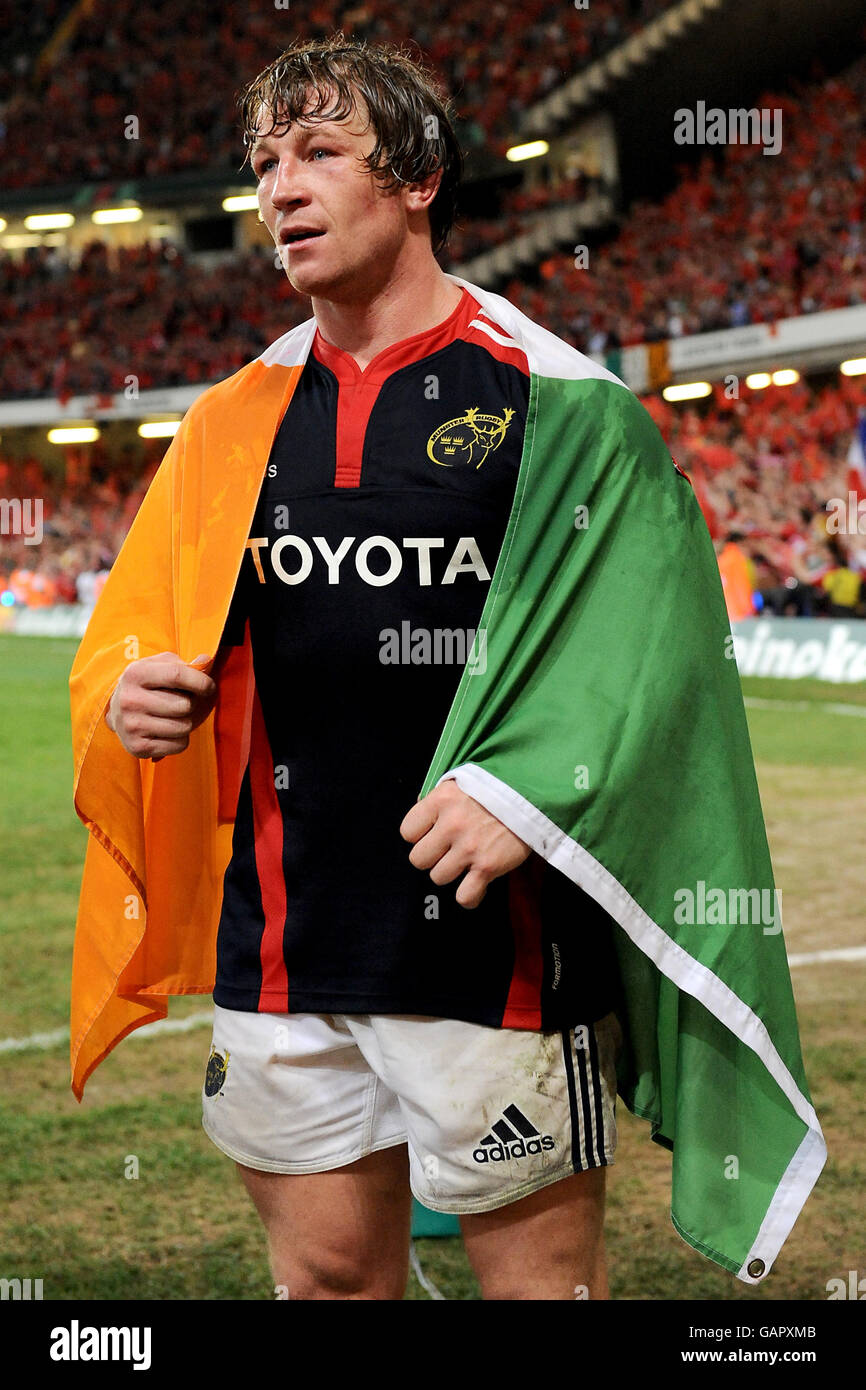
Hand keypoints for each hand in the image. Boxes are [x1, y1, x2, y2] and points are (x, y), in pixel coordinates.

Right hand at [105, 651, 216, 760]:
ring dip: (187, 722)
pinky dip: (180, 739)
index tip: (209, 687)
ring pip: (185, 727)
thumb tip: (206, 660)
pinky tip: (167, 731)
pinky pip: (180, 745)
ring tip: (173, 717)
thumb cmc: (147, 686)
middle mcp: (130, 699)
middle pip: (185, 705)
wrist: (117, 712)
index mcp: (136, 673)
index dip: (201, 682)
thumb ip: (184, 664)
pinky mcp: (137, 747)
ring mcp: (132, 725)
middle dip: (192, 704)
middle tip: (182, 703)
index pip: (177, 675)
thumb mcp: (159, 667)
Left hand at [400, 778, 530, 907]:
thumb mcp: (460, 783)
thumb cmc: (494, 789)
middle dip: (433, 857)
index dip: (419, 836)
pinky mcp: (488, 866)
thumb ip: (436, 800)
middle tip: (449, 850)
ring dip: (451, 873)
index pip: (407, 832)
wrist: (532, 796)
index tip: (433, 834)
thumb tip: (417, 817)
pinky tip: (475, 885)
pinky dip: (469, 896)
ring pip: (438, 878)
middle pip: (418, 859)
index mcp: (440, 801)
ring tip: (466, 862)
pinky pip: (465, 897)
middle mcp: (451, 824)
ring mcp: (469, 847)